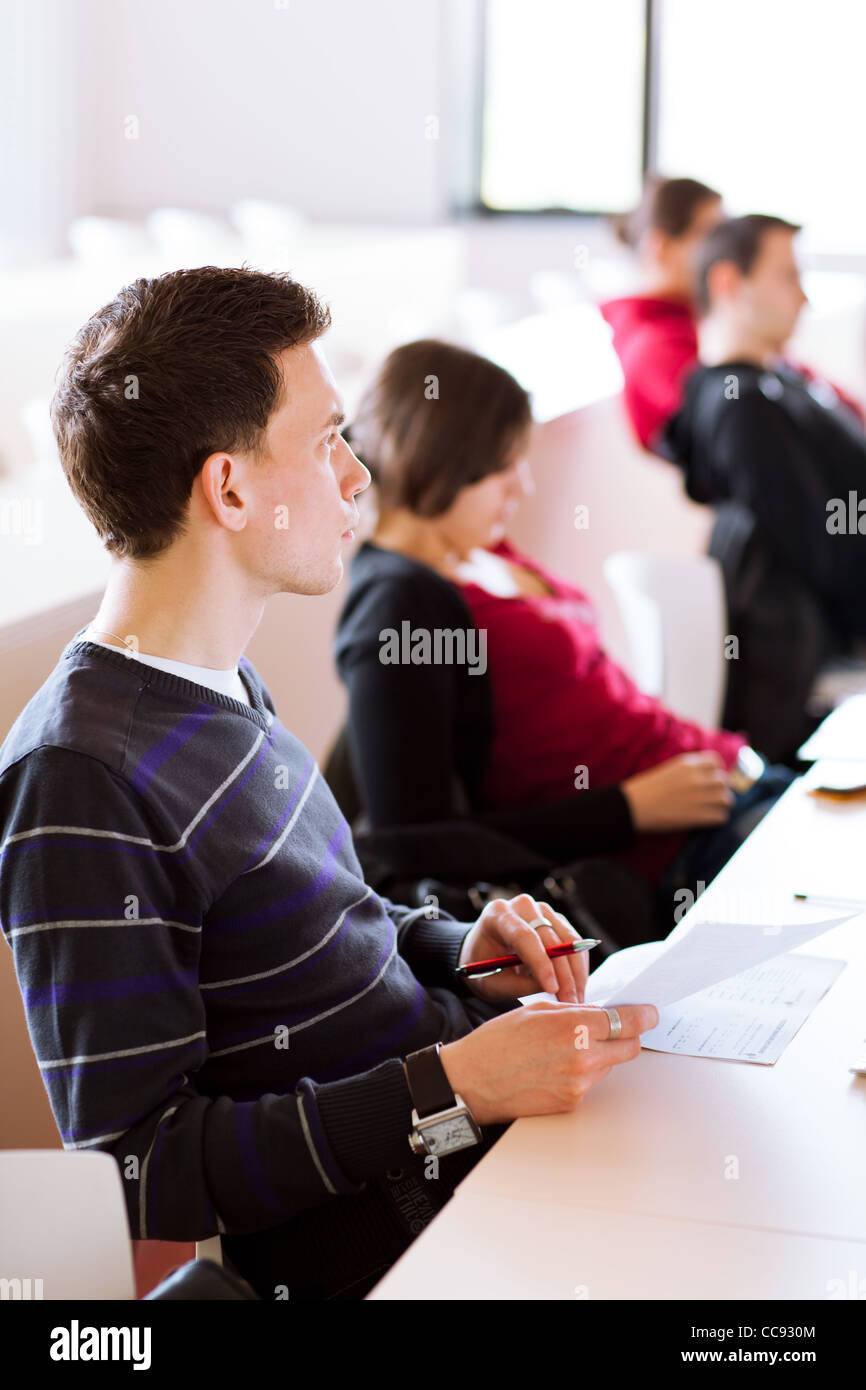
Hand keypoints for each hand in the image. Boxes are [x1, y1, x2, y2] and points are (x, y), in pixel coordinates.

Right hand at [440, 999, 658, 1124]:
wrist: (472, 1081)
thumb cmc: (497, 1042)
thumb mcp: (537, 1010)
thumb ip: (575, 1011)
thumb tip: (603, 1013)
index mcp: (575, 1027)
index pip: (628, 1021)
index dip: (643, 1015)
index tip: (649, 1012)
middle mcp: (583, 1057)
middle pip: (630, 1046)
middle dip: (626, 1035)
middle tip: (612, 1027)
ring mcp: (579, 1084)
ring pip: (610, 1065)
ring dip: (601, 1053)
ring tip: (566, 1048)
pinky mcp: (572, 1103)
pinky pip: (590, 1082)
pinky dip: (582, 1072)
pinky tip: (556, 1066)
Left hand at [457, 894, 589, 1003]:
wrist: (483, 951)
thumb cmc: (483, 966)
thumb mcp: (491, 982)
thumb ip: (519, 985)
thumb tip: (554, 987)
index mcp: (497, 915)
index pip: (524, 936)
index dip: (540, 963)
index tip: (552, 989)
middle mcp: (522, 906)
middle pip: (551, 939)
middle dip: (563, 975)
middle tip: (570, 1004)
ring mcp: (542, 911)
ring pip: (569, 941)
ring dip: (576, 973)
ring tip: (576, 1001)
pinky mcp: (556, 920)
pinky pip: (575, 943)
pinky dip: (578, 967)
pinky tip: (577, 988)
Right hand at [622, 751, 733, 831]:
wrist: (632, 807)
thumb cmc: (646, 789)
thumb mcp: (668, 770)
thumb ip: (688, 770)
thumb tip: (706, 776)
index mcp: (687, 764)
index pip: (716, 761)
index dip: (716, 771)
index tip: (711, 779)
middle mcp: (696, 778)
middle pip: (724, 781)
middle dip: (721, 789)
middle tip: (714, 796)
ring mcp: (699, 797)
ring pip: (726, 799)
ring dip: (722, 804)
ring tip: (714, 808)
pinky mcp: (698, 816)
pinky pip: (721, 816)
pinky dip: (717, 818)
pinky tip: (709, 819)